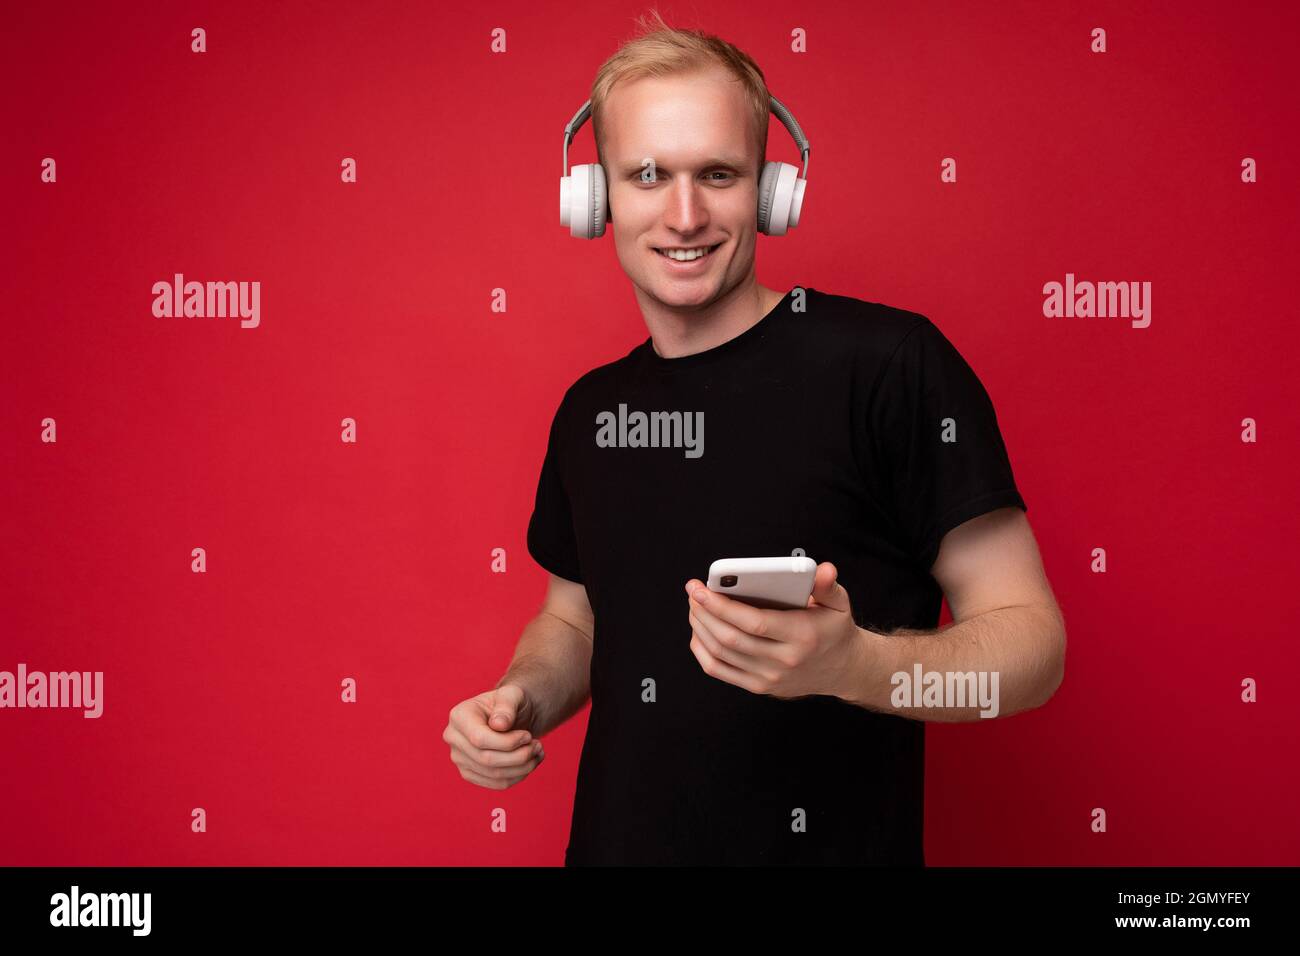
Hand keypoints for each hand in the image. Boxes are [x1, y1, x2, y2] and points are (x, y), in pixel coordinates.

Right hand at [443, 683, 544, 788]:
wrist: (510, 717)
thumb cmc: (510, 703)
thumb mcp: (512, 695)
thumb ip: (507, 705)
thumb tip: (499, 724)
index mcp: (459, 716)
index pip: (480, 739)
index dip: (508, 742)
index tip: (528, 736)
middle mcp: (453, 738)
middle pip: (486, 759)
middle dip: (519, 756)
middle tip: (538, 745)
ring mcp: (459, 758)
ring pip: (493, 774)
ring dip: (523, 767)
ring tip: (537, 752)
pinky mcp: (470, 773)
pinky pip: (496, 784)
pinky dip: (518, 776)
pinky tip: (530, 763)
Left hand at [684, 561, 867, 700]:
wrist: (842, 669)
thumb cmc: (833, 629)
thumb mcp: (838, 603)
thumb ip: (827, 585)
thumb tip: (823, 569)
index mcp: (802, 636)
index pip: (755, 623)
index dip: (722, 605)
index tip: (701, 588)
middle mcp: (784, 661)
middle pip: (731, 638)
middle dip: (704, 612)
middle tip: (692, 591)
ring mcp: (769, 677)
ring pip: (721, 653)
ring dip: (700, 627)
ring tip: (694, 605)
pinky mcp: (759, 686)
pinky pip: (719, 670)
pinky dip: (702, 649)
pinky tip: (698, 630)